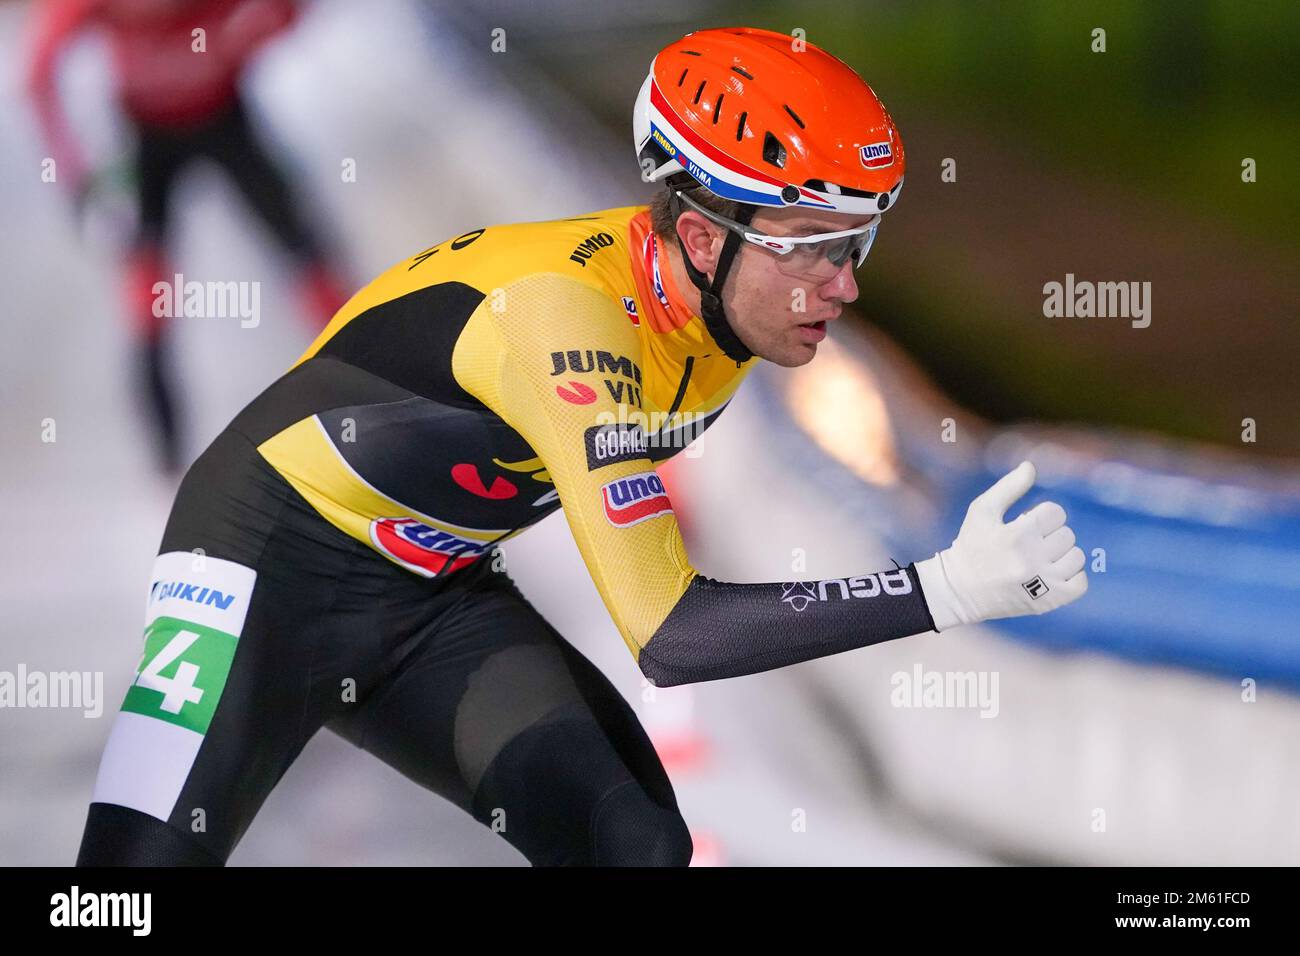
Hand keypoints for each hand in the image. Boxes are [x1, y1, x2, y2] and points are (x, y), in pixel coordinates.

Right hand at [915, 461, 1086, 630]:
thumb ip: (1008, 486)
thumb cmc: (971, 545)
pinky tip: (1052, 574)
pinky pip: (1081, 582)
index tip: (1024, 526)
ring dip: (1061, 555)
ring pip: (1076, 556)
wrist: (959, 591)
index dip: (1041, 516)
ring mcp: (1042, 584)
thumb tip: (1030, 466)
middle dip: (1049, 536)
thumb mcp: (982, 510)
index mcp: (1017, 535)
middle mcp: (1031, 560)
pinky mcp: (1049, 602)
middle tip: (1028, 545)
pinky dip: (1072, 576)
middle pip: (1066, 534)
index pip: (1055, 512)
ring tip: (1040, 560)